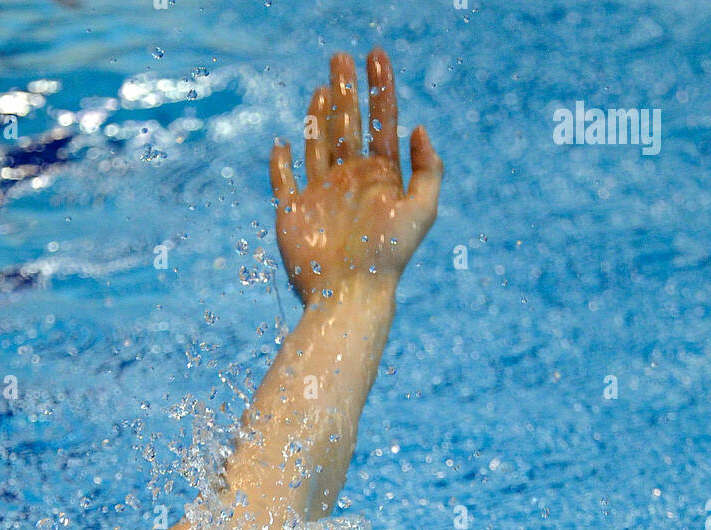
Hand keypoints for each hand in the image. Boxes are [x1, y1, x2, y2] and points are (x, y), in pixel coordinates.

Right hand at [269, 48, 443, 304]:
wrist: (349, 293)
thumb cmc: (388, 256)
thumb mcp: (422, 209)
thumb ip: (428, 169)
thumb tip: (420, 128)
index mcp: (382, 176)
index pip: (382, 122)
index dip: (381, 87)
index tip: (377, 55)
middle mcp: (351, 180)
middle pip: (348, 124)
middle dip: (347, 89)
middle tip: (341, 57)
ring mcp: (321, 194)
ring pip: (318, 143)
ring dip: (319, 116)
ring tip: (323, 88)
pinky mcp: (293, 210)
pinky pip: (284, 179)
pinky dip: (282, 160)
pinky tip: (284, 142)